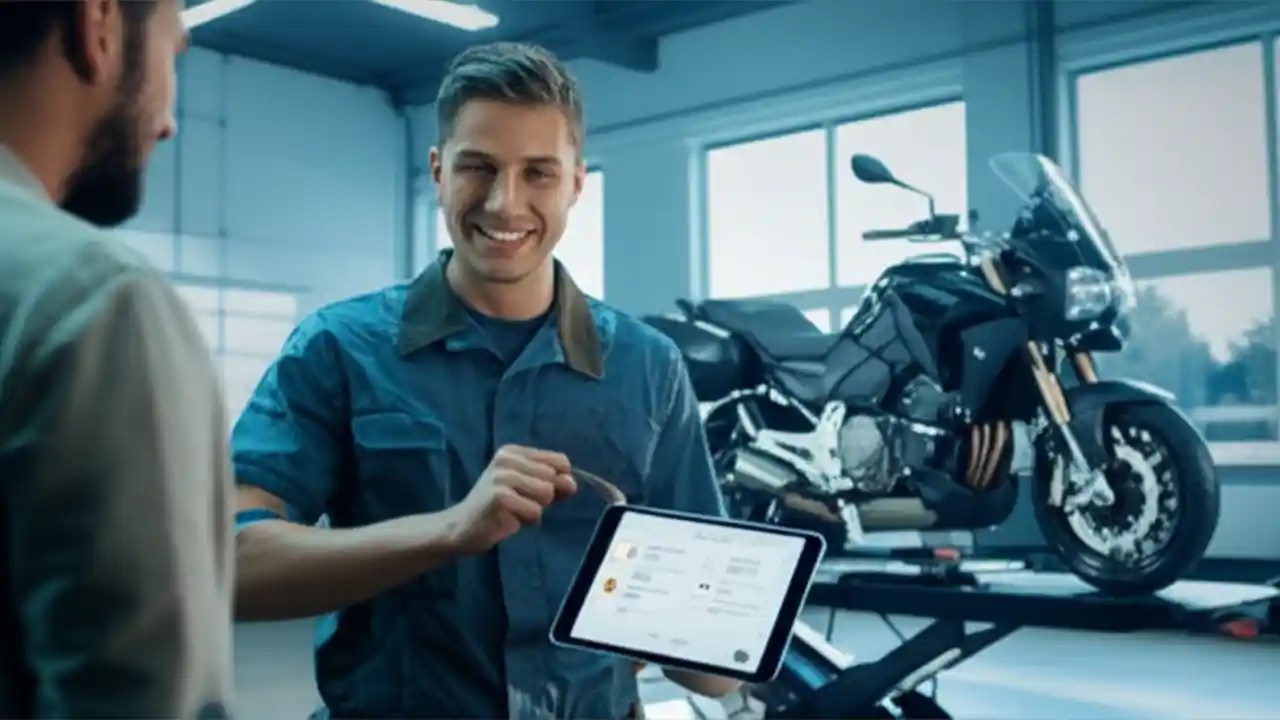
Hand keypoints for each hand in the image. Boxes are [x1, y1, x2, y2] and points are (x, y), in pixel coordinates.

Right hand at [445, 444, 576, 553]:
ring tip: (514, 510)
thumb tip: (572, 483)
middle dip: (544, 498)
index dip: (559, 481)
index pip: (560, 461)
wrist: (462, 527)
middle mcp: (507, 458)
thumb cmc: (499, 508)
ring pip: (547, 493)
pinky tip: (508, 518)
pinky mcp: (499, 496)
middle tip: (518, 503)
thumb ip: (554, 484)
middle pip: (554, 478)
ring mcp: (502, 476)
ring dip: (535, 509)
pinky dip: (527, 520)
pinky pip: (535, 511)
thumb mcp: (530, 491)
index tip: (537, 491)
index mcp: (514, 451)